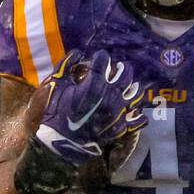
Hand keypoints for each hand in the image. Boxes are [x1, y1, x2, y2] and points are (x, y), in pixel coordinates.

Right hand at [35, 49, 146, 167]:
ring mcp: (118, 112)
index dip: (100, 57)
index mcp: (95, 83)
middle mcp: (111, 95)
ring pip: (135, 94)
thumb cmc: (56, 111)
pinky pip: (136, 119)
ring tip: (128, 86)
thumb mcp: (56, 84)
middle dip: (122, 67)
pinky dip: (137, 114)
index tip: (98, 58)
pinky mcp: (120, 127)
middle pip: (126, 73)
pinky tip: (133, 110)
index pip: (103, 60)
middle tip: (118, 68)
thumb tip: (77, 53)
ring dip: (133, 87)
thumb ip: (66, 65)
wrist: (61, 140)